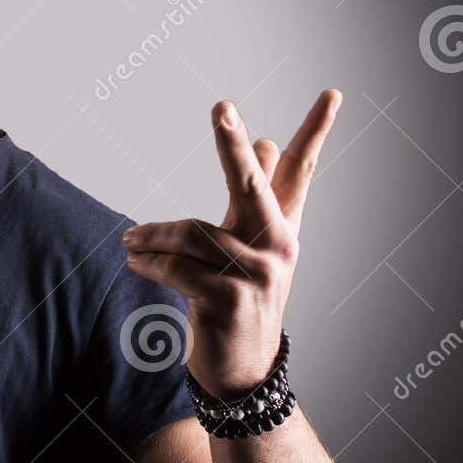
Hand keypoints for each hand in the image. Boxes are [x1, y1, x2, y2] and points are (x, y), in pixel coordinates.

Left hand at [120, 89, 341, 398]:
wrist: (241, 369)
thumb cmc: (240, 297)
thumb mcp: (252, 247)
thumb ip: (258, 197)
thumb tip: (266, 140)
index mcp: (284, 226)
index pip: (304, 171)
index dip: (317, 131)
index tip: (332, 93)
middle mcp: (279, 245)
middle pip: (251, 184)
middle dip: (233, 144)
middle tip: (222, 106)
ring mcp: (257, 273)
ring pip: (192, 233)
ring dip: (153, 235)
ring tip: (130, 241)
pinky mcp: (229, 300)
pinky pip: (177, 269)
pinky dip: (150, 263)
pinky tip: (134, 261)